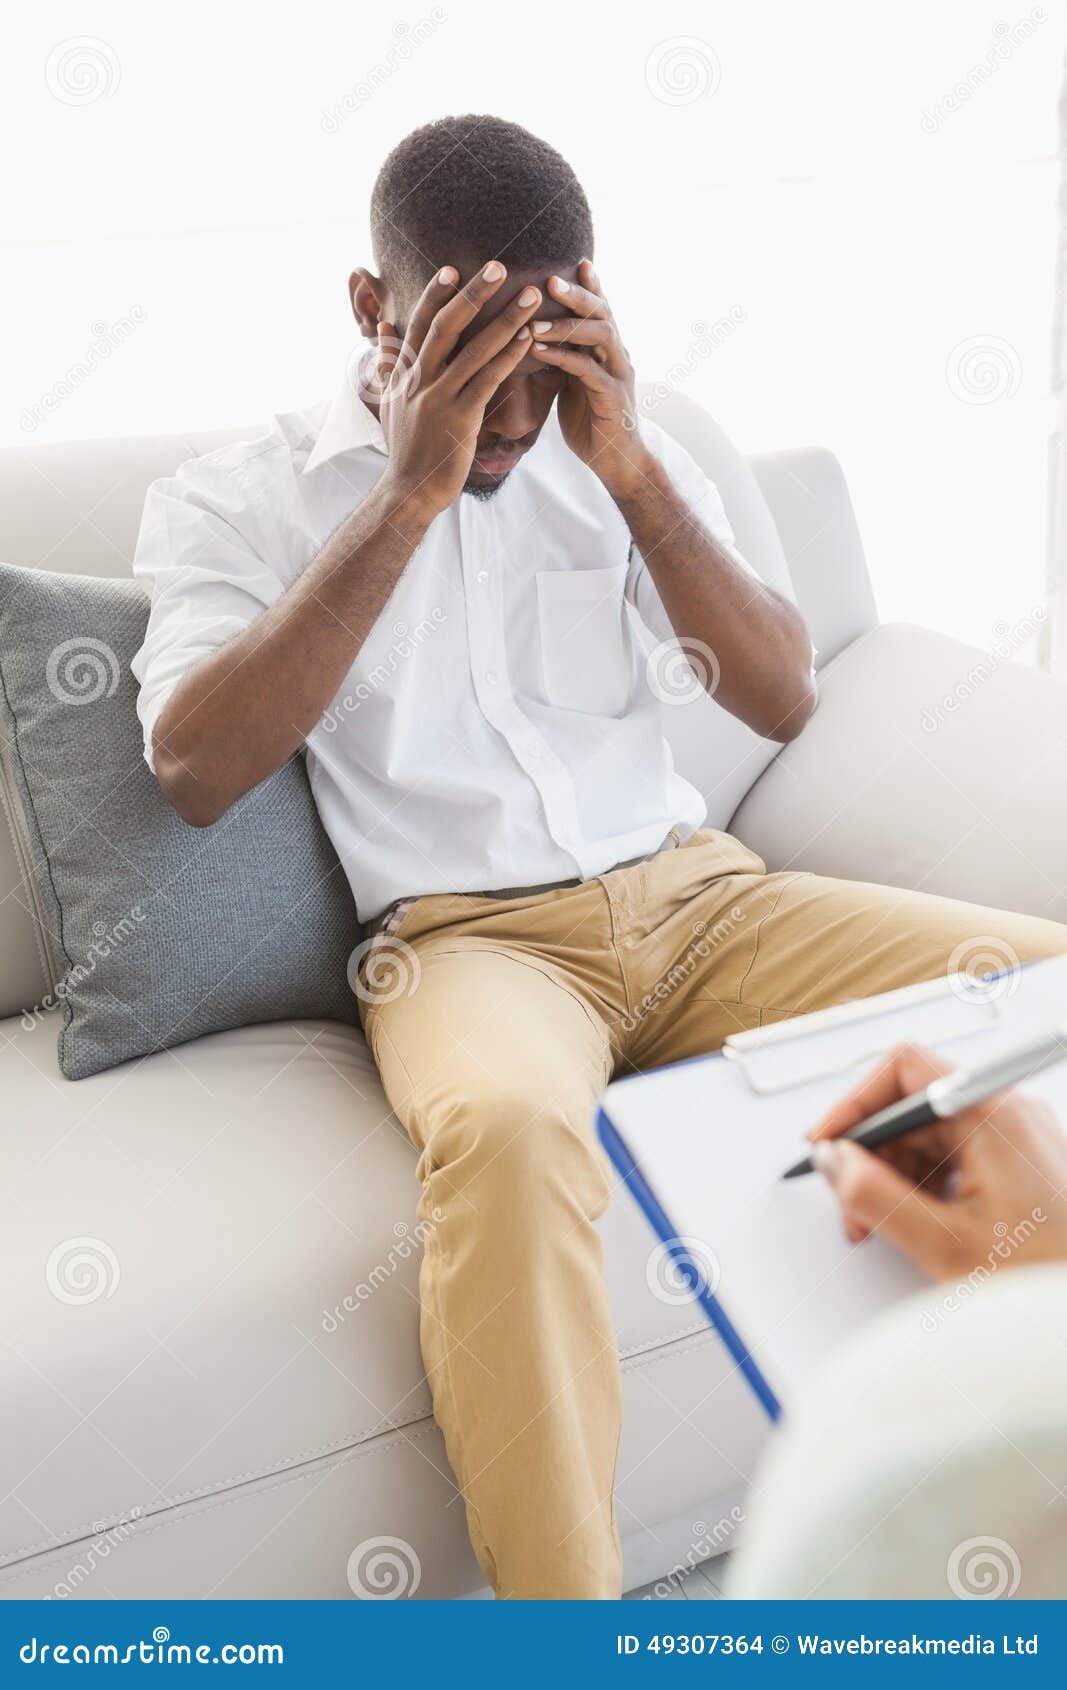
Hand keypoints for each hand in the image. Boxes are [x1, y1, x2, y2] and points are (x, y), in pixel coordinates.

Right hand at [374, 261, 542, 519]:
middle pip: (446, 325)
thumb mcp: (387, 401)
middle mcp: (419, 379)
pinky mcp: (460, 418)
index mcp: (403, 373)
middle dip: (472, 293)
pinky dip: (509, 356)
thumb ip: (388, 361)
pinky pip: (488, 380)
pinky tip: (529, 339)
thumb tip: (384, 325)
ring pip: (473, 349)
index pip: (420, 324)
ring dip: (505, 319)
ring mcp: (438, 398)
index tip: (453, 268)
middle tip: (498, 265)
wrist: (408, 491)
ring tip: (530, 296)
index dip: (435, 294)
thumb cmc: (405, 449)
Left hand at [530, 259, 652, 499]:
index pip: (599, 308)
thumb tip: (539, 335)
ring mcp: (618, 374)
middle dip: (577, 294)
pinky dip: (562, 357)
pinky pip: (588, 370)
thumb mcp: (574, 384)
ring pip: (600, 334)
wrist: (615, 463)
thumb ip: (566, 357)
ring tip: (535, 321)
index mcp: (607, 350)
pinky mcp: (613, 398)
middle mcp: (617, 355)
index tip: (568, 262)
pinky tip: (538, 350)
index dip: (587, 285)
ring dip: (567, 324)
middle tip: (548, 279)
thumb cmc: (591, 423)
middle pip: (602, 311)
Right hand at [809, 1043, 1066, 1280]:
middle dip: (872, 1154)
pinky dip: (925, 1184)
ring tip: (883, 1223)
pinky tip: (920, 1223)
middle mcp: (1009, 1114)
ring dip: (894, 1174)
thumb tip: (834, 1162)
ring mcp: (1017, 1138)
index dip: (856, 1104)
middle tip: (852, 1202)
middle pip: (912, 1107)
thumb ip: (876, 1196)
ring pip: (931, 1135)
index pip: (904, 1069)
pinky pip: (955, 1155)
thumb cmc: (1047, 1275)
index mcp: (994, 1115)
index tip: (829, 1141)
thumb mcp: (945, 1242)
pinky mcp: (1020, 1163)